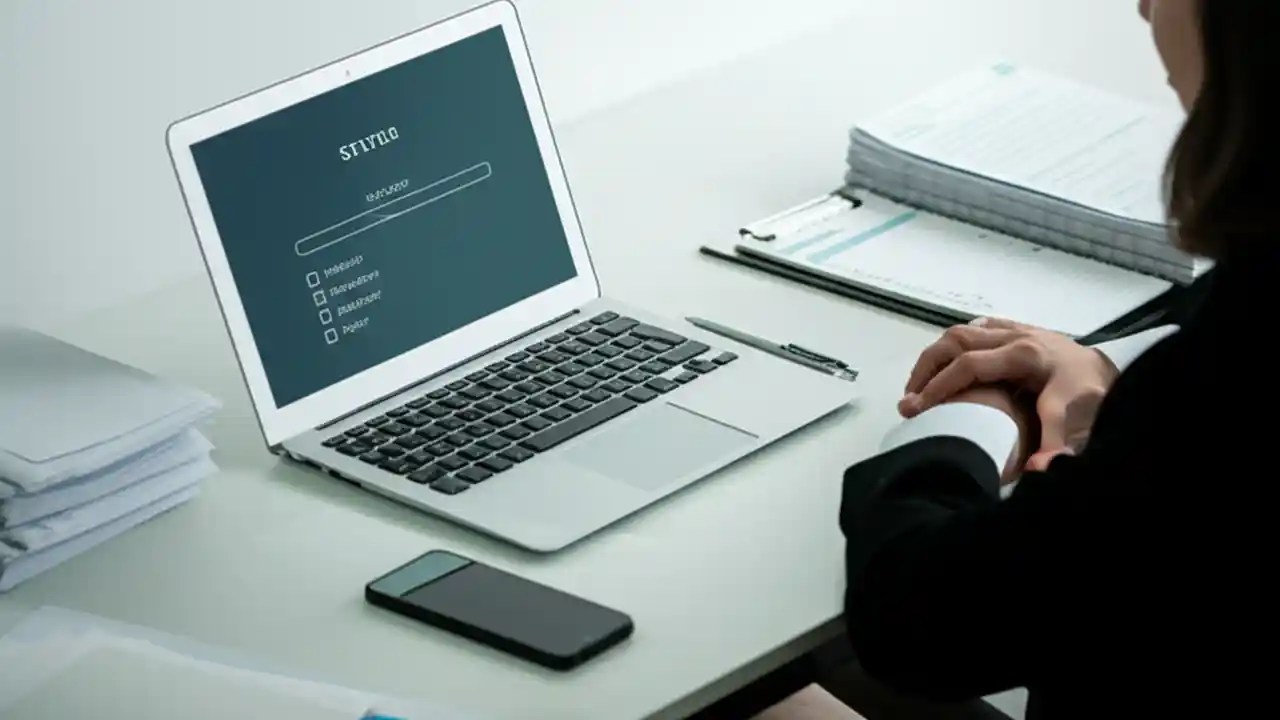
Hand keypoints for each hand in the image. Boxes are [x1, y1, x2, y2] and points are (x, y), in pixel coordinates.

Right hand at [900, 318, 1119, 470]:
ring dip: (935, 357)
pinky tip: (946, 367)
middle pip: (955, 341)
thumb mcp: (1074, 420)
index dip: (938, 386)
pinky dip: (954, 347)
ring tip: (920, 387)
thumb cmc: (1091, 395)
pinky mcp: (1017, 331)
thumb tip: (1036, 473)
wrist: (1113, 372)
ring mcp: (1015, 330)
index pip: (968, 364)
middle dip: (926, 369)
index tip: (916, 409)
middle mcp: (1015, 336)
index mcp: (1023, 355)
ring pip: (961, 332)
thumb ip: (1054, 445)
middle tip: (909, 400)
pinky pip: (976, 330)